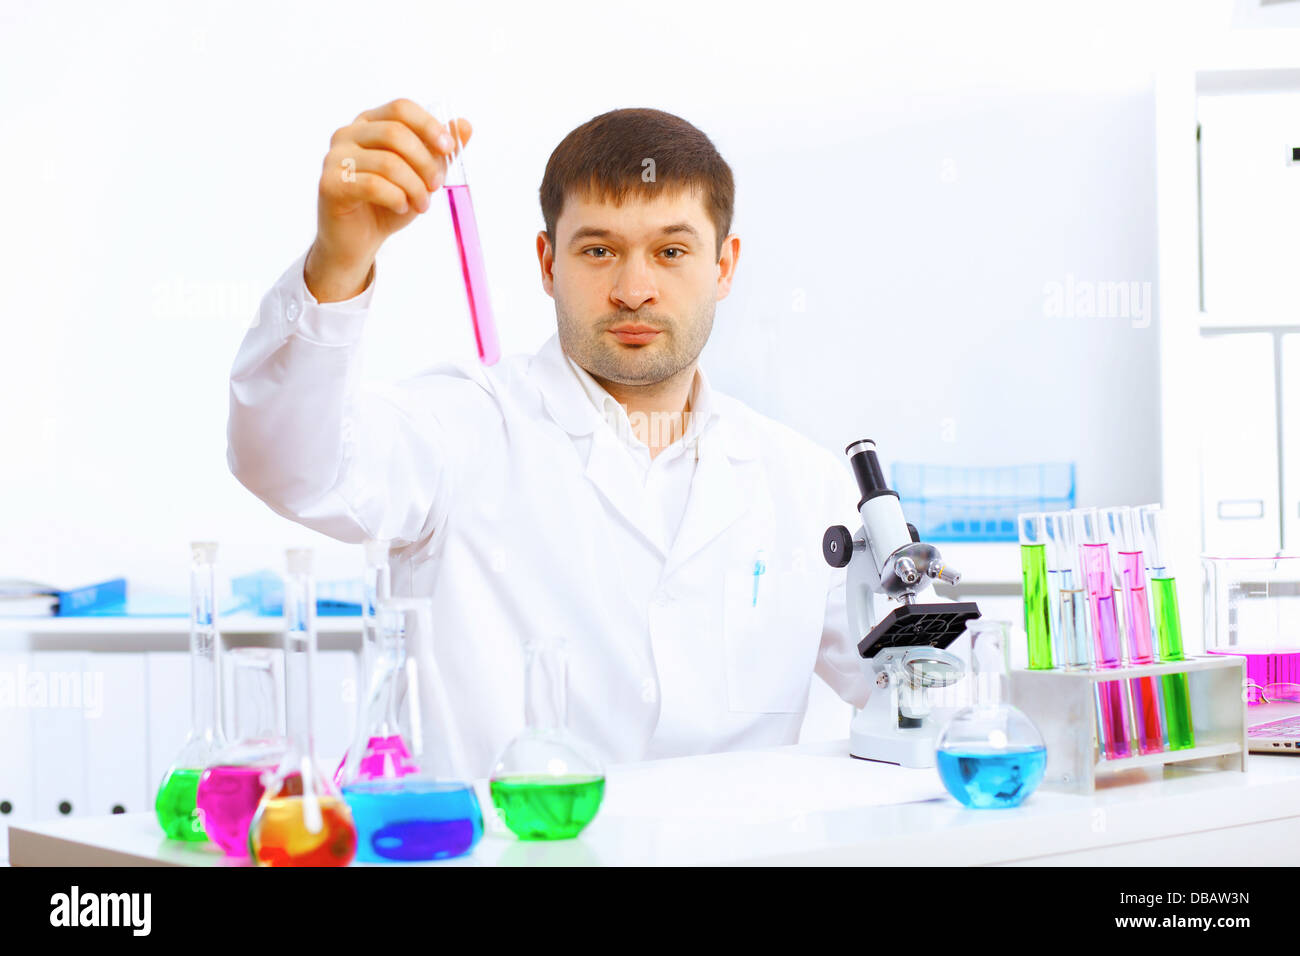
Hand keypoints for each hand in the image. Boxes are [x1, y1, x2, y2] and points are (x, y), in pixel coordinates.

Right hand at [306, 97, 471, 301]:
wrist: (359, 240)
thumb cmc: (389, 202)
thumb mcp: (421, 175)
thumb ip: (439, 151)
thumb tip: (465, 125)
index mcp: (370, 123)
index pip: (401, 108)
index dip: (428, 125)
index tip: (448, 148)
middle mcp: (348, 134)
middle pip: (396, 133)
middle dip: (425, 163)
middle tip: (436, 187)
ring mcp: (335, 157)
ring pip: (388, 162)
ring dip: (414, 187)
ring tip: (421, 205)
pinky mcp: (330, 183)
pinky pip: (373, 185)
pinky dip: (396, 198)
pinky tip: (401, 207)